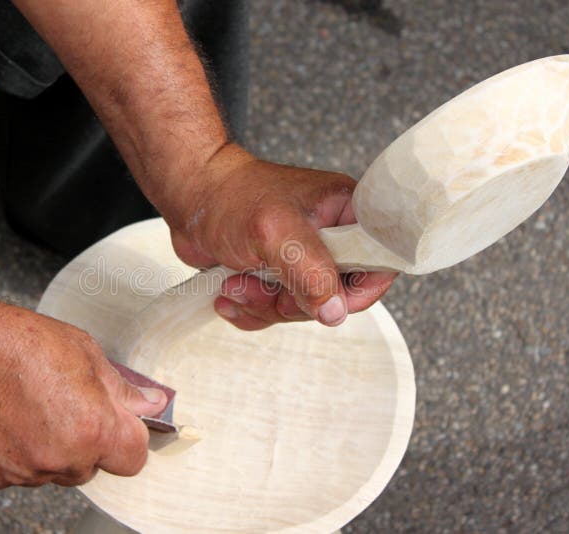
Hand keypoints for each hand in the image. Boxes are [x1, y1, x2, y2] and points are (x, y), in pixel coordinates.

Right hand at [0, 301, 166, 491]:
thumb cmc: (20, 342)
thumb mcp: (86, 353)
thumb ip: (122, 390)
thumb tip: (153, 406)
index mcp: (93, 429)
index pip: (133, 459)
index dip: (128, 440)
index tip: (117, 424)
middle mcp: (60, 460)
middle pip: (90, 467)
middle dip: (85, 442)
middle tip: (61, 404)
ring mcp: (21, 473)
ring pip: (51, 471)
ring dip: (48, 450)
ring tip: (27, 407)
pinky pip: (13, 474)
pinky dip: (11, 454)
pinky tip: (2, 421)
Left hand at [168, 144, 396, 330]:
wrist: (189, 198)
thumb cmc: (230, 197)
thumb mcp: (275, 232)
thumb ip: (310, 270)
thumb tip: (335, 311)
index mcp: (346, 214)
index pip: (380, 263)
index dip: (355, 291)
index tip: (322, 298)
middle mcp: (330, 238)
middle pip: (337, 297)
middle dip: (293, 301)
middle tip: (263, 280)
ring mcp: (303, 260)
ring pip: (303, 310)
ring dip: (263, 305)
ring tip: (236, 281)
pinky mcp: (277, 277)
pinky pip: (275, 313)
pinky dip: (250, 309)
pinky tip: (229, 290)